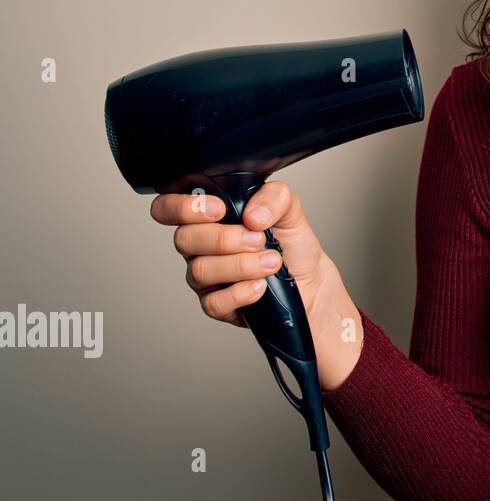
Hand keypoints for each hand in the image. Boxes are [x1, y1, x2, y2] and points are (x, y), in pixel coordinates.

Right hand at [150, 181, 341, 329]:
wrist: (311, 279)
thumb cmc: (291, 243)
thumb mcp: (290, 210)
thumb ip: (274, 196)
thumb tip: (252, 214)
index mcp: (209, 217)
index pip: (168, 208)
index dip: (182, 207)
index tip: (218, 209)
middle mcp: (200, 246)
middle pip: (184, 239)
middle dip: (225, 238)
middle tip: (259, 239)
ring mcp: (205, 277)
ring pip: (200, 270)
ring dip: (241, 265)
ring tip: (272, 261)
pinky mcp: (216, 303)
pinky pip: (214, 302)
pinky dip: (241, 292)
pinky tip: (261, 286)